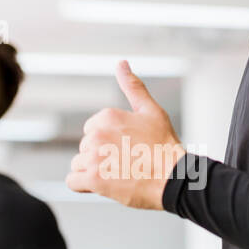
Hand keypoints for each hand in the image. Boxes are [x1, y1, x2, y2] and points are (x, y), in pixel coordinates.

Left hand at [66, 61, 185, 209]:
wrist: (175, 178)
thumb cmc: (165, 146)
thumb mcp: (151, 110)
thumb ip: (133, 86)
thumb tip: (121, 62)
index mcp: (107, 116)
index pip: (91, 131)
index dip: (107, 143)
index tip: (126, 149)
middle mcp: (96, 134)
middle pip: (85, 149)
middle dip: (100, 157)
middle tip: (126, 164)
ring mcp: (94, 156)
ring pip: (78, 165)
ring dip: (94, 172)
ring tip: (118, 175)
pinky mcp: (93, 179)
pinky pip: (73, 181)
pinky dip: (84, 185)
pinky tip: (102, 185)